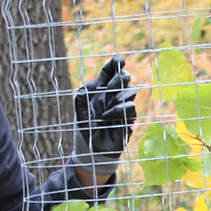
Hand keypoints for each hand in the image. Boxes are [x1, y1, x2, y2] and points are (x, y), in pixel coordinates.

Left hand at [73, 56, 136, 174]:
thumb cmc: (87, 131)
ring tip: (107, 105)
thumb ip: (81, 100)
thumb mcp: (80, 115)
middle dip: (120, 77)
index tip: (119, 60)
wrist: (94, 150)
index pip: (109, 73)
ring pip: (129, 91)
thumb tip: (88, 85)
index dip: (115, 64)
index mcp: (100, 91)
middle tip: (113, 82)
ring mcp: (121, 106)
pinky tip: (107, 116)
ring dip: (119, 94)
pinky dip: (117, 110)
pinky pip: (128, 107)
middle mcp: (112, 96)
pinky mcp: (128, 118)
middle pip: (123, 79)